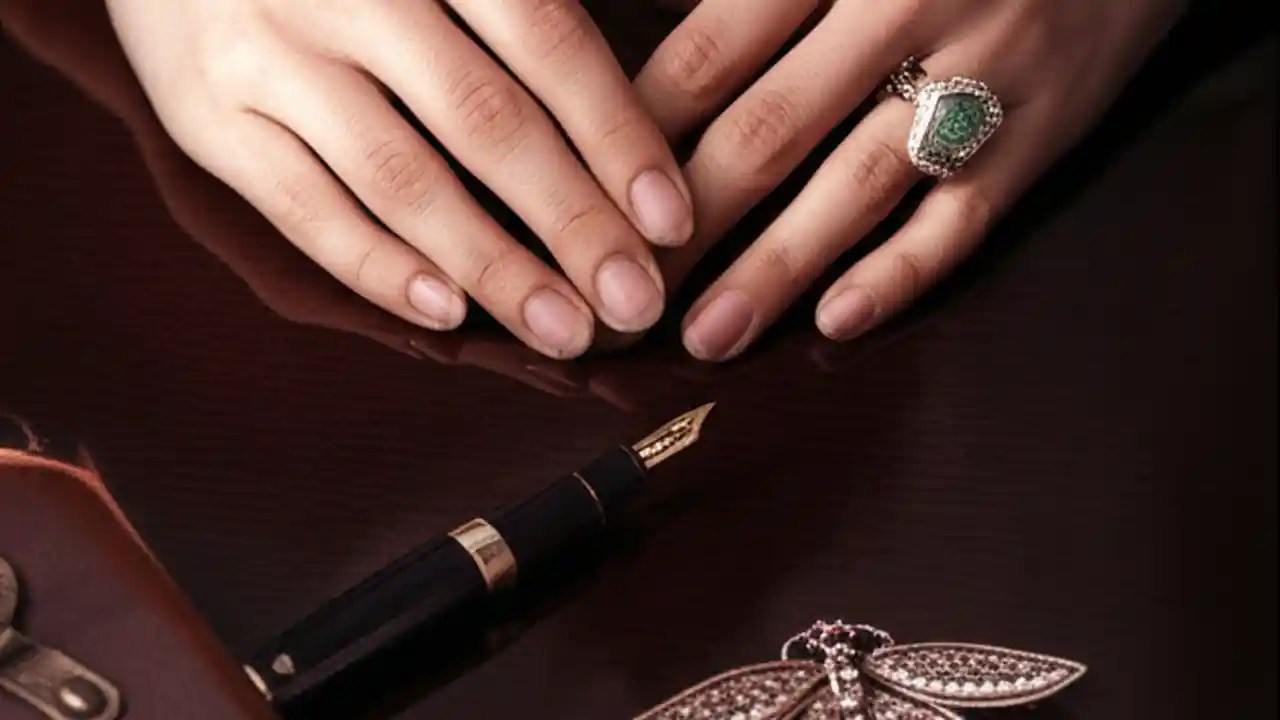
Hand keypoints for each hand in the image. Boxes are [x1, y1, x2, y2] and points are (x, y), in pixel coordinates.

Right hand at [105, 0, 694, 358]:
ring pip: (400, 178)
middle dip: (573, 222)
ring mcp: (265, 53)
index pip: (547, 40)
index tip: (671, 221)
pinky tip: (449, 313)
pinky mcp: (203, 116)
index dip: (616, 135)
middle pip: (484, 120)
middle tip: (636, 302)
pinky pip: (302, 208)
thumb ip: (516, 14)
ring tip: (564, 329)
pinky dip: (378, 267)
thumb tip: (629, 119)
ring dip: (493, 265)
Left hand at [635, 0, 1187, 359]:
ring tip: (705, 336)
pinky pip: (963, 220)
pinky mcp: (1039, 135)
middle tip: (622, 290)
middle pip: (768, 130)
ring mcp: (981, 76)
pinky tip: (836, 323)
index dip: (637, 138)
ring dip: (773, 270)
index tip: (587, 203)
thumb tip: (654, 55)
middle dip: (685, 222)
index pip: (710, 53)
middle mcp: (904, 7)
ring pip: (855, 188)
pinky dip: (899, 275)